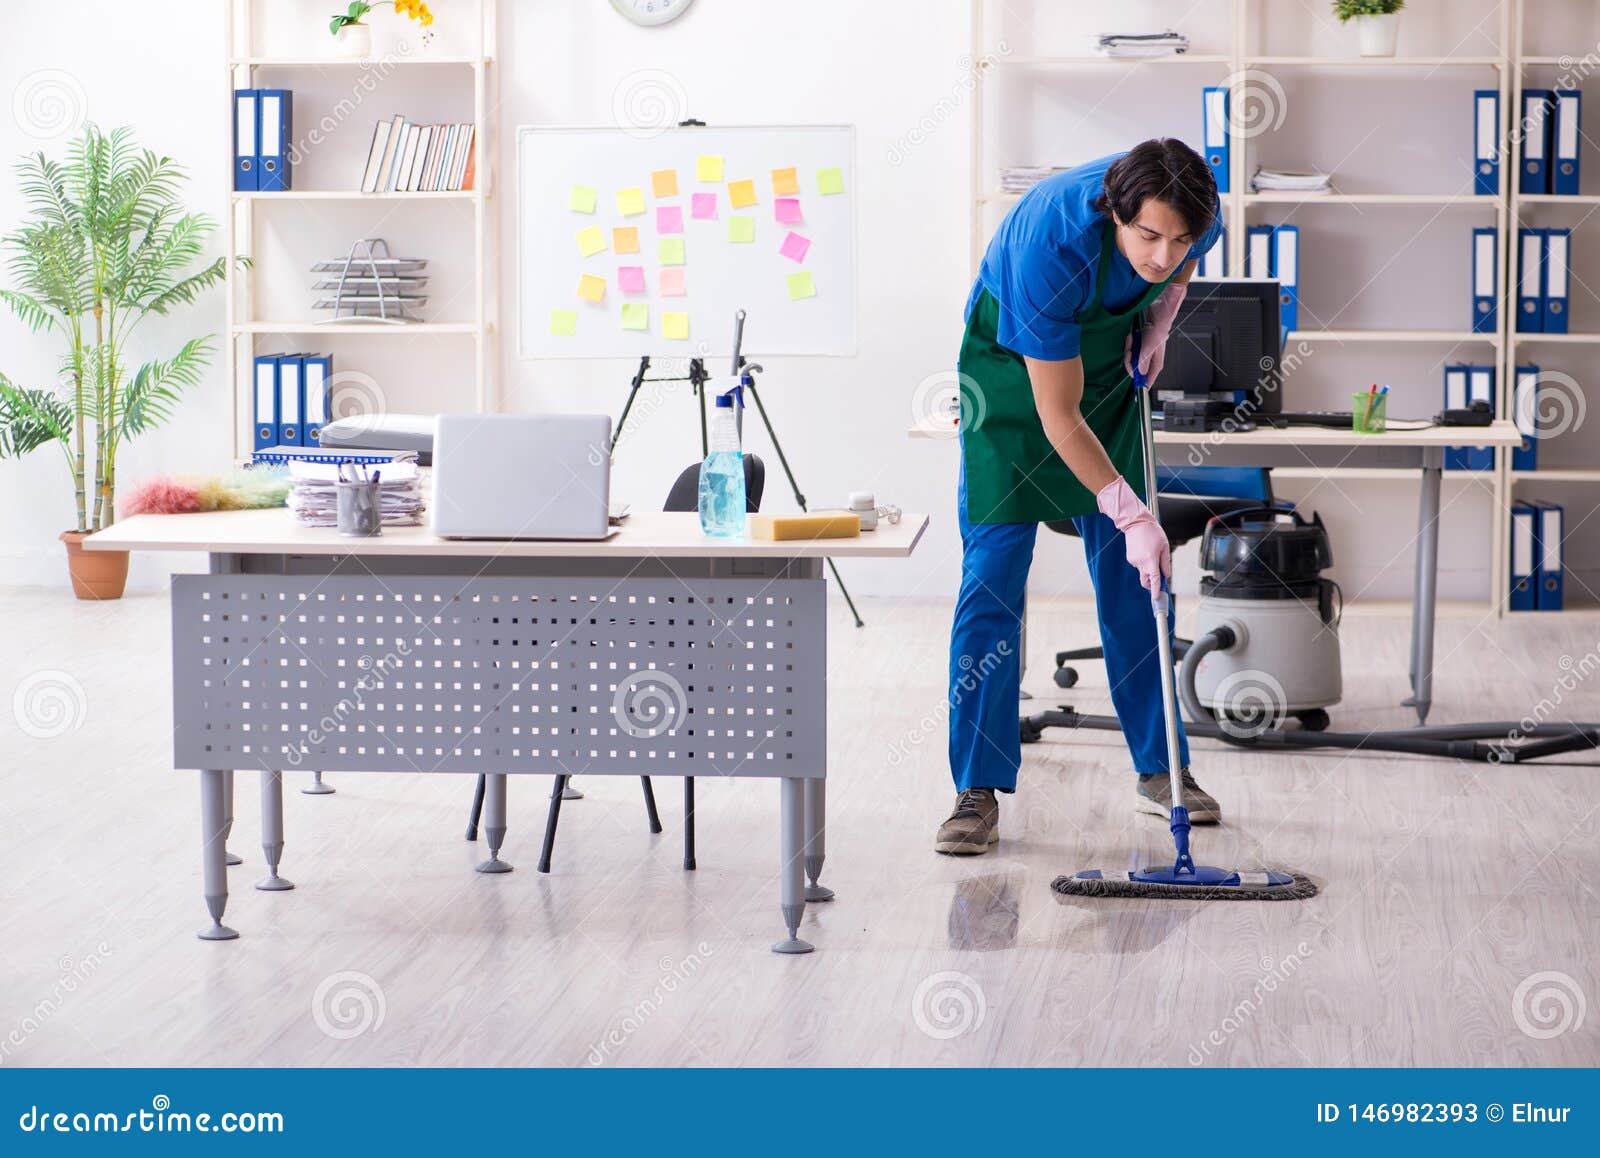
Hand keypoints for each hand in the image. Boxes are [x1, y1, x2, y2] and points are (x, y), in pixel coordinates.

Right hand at [1096, 475, 1170, 592]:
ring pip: (1143, 572)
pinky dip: (1144, 563)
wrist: (1135, 522)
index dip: (1155, 590)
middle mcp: (1140, 563)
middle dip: (1152, 582)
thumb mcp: (1164, 546)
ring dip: (1149, 569)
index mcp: (1150, 560)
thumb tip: (1166, 575)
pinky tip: (1145, 550)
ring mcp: (1134, 561)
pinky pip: (1139, 565)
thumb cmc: (1151, 532)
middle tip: (1160, 576)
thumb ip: (1166, 563)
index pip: (1154, 580)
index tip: (1156, 598)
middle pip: (1147, 580)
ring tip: (1152, 553)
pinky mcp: (1130, 558)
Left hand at [1123, 281, 1187, 388]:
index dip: (1144, 382)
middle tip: (1129, 354)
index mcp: (1158, 358)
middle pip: (1138, 365)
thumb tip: (1139, 373)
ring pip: (1133, 355)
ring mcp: (1146, 346)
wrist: (1158, 306)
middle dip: (1131, 360)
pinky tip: (1132, 335)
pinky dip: (1129, 341)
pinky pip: (1131, 345)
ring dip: (1129, 348)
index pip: (1151, 375)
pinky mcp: (1141, 338)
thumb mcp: (1150, 345)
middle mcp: (1152, 353)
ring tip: (1132, 339)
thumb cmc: (1160, 324)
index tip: (1138, 389)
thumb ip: (1143, 360)